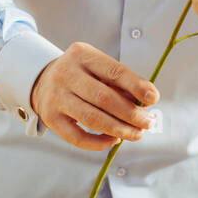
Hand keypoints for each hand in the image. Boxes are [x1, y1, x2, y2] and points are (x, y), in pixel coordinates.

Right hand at [29, 42, 159, 149]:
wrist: (43, 81)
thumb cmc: (80, 75)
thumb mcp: (96, 68)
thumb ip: (118, 83)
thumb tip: (144, 104)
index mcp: (82, 55)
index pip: (114, 71)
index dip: (137, 86)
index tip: (153, 98)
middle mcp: (66, 74)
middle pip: (104, 98)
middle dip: (131, 113)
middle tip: (148, 122)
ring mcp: (56, 97)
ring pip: (92, 119)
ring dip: (119, 129)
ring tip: (137, 134)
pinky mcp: (50, 118)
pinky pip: (77, 137)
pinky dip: (99, 142)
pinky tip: (114, 140)